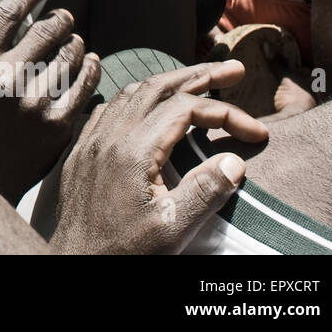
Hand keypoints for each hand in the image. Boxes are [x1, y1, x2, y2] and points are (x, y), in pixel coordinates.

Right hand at [0, 0, 100, 200]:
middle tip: (64, 17)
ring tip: (74, 42)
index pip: (9, 12)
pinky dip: (90, 67)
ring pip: (69, 54)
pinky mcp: (57, 124)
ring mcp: (33, 103)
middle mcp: (5, 80)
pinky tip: (90, 61)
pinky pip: (84, 84)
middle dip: (59, 18)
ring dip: (75, 42)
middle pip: (45, 30)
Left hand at [51, 61, 267, 253]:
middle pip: (158, 87)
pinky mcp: (82, 150)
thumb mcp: (172, 229)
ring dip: (168, 82)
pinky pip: (110, 108)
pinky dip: (137, 97)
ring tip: (199, 80)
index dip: (225, 113)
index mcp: (132, 150)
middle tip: (234, 69)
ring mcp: (91, 140)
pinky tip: (149, 103)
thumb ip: (205, 192)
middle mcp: (108, 136)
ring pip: (131, 93)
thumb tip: (234, 160)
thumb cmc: (122, 250)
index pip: (185, 109)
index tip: (256, 133)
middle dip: (199, 75)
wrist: (75, 262)